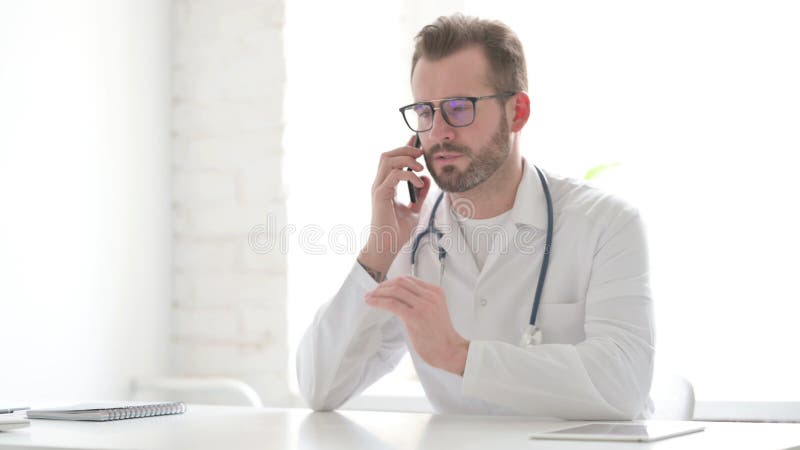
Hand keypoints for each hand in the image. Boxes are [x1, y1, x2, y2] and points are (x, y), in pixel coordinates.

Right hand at [358, 136, 430, 279]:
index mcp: (386, 185)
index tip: (416, 141)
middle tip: (421, 153)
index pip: (392, 160)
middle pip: (387, 154)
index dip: (403, 147)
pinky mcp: (380, 195)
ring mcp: (378, 188)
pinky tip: (418, 183)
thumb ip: (420, 194)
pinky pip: (393, 176)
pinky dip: (408, 175)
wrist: (388, 246)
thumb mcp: (415, 209)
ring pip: (388, 160)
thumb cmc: (397, 231)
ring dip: (406, 159)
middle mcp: (379, 184)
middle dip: (404, 149)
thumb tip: (426, 179)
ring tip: (420, 167)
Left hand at [365, 276, 468, 375]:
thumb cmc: (440, 335)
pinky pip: (392, 303)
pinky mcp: (415, 316)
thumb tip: (400, 298)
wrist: (449, 350)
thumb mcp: (435, 310)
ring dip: (379, 292)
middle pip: (401, 282)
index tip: (382, 287)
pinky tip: (371, 302)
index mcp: (435, 292)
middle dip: (384, 285)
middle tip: (373, 292)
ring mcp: (423, 306)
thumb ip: (421, 301)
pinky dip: (378, 301)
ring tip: (369, 297)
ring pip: (395, 290)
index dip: (392, 282)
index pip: (409, 280)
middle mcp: (430, 296)